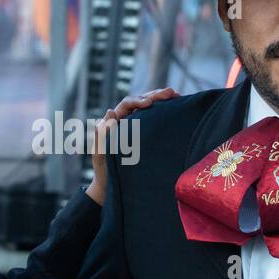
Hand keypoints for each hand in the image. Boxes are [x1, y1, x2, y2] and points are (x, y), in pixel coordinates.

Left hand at [86, 87, 178, 204]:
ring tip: (177, 95)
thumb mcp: (100, 153)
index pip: (127, 105)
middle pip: (140, 102)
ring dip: (162, 101)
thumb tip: (110, 110)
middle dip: (155, 95)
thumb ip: (102, 134)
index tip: (150, 103)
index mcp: (113, 122)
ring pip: (149, 109)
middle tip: (172, 92)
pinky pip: (154, 120)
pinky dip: (164, 112)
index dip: (138, 101)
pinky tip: (176, 108)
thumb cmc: (103, 171)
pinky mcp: (144, 135)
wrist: (110, 185)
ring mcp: (135, 127)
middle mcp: (124, 121)